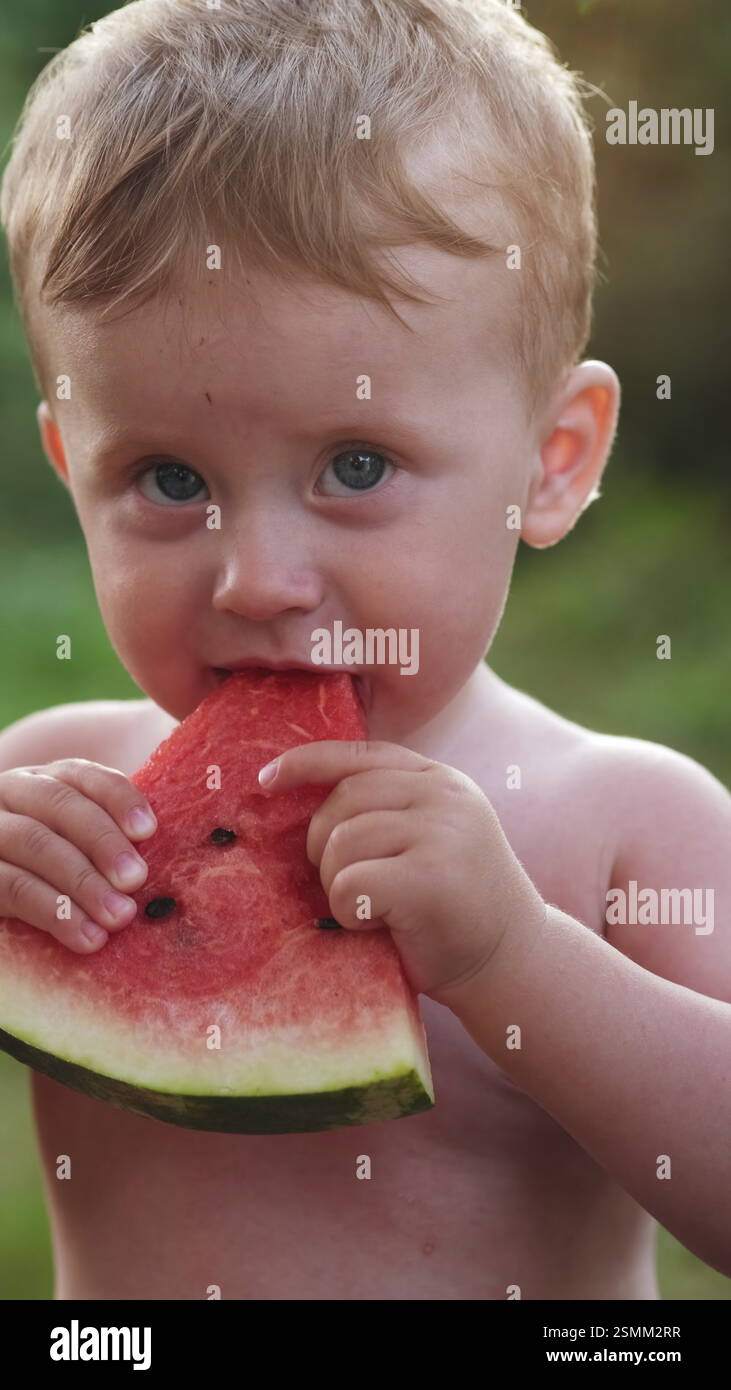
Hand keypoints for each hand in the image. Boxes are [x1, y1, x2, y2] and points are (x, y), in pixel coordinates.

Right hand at [0, 760, 156, 951]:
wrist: (2, 885)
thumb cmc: (52, 872)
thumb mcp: (74, 843)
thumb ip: (111, 840)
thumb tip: (164, 858)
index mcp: (45, 780)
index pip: (84, 775)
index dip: (119, 798)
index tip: (148, 830)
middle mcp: (13, 795)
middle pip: (60, 804)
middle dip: (104, 842)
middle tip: (137, 880)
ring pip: (35, 843)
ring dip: (83, 883)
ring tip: (119, 917)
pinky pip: (12, 887)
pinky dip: (53, 913)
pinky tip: (86, 936)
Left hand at [258, 739, 545, 998]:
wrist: (512, 961)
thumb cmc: (453, 906)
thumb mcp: (428, 838)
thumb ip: (387, 810)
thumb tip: (300, 798)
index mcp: (438, 780)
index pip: (361, 753)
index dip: (307, 762)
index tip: (266, 779)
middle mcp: (444, 795)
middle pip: (342, 800)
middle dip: (323, 846)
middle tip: (344, 884)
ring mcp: (442, 832)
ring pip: (342, 842)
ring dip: (336, 883)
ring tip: (368, 908)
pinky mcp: (430, 876)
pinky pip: (350, 883)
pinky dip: (347, 911)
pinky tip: (376, 924)